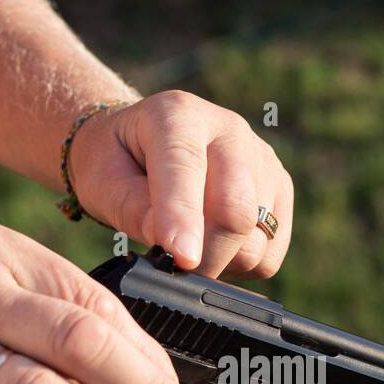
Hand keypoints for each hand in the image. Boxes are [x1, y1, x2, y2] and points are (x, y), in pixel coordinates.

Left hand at [68, 90, 292, 278]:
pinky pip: (270, 254)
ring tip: (188, 247)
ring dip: (219, 262)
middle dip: (205, 255)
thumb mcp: (102, 180)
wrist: (141, 148)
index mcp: (179, 115)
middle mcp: (230, 131)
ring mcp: (262, 161)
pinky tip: (213, 248)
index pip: (187, 167)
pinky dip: (240, 265)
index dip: (184, 217)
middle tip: (173, 268)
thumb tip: (174, 246)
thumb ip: (131, 208)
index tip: (181, 258)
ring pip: (255, 239)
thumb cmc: (116, 163)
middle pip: (236, 209)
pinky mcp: (280, 192)